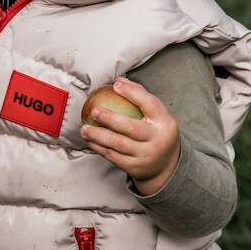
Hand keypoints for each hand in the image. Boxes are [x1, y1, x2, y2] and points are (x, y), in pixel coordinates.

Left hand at [80, 77, 180, 194]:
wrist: (166, 166)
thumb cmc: (157, 133)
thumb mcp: (158, 116)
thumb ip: (141, 98)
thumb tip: (119, 82)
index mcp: (165, 123)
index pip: (150, 104)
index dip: (133, 93)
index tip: (116, 85)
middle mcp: (157, 140)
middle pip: (131, 128)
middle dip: (110, 118)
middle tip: (94, 111)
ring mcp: (145, 156)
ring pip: (118, 144)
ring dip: (98, 135)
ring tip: (85, 129)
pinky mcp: (134, 168)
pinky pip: (112, 156)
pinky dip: (98, 147)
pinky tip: (89, 140)